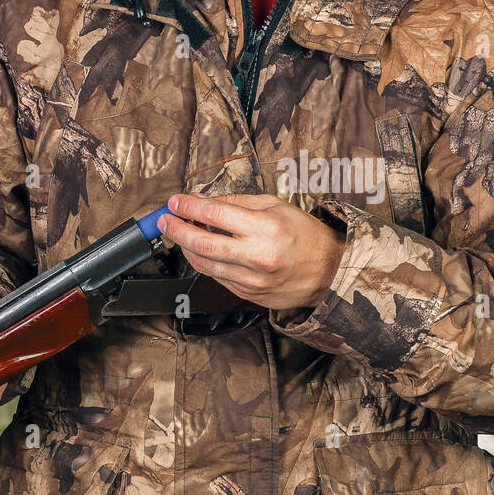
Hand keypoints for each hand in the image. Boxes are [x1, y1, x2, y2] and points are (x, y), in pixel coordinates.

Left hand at [157, 193, 344, 310]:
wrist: (329, 272)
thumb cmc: (304, 235)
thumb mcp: (276, 207)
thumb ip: (238, 202)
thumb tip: (203, 200)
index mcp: (266, 228)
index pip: (215, 214)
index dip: (188, 207)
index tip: (175, 202)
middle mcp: (257, 256)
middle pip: (202, 244)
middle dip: (176, 230)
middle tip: (164, 220)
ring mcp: (251, 279)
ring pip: (204, 264)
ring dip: (186, 248)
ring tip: (179, 233)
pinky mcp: (247, 294)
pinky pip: (216, 277)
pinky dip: (204, 262)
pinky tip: (200, 250)